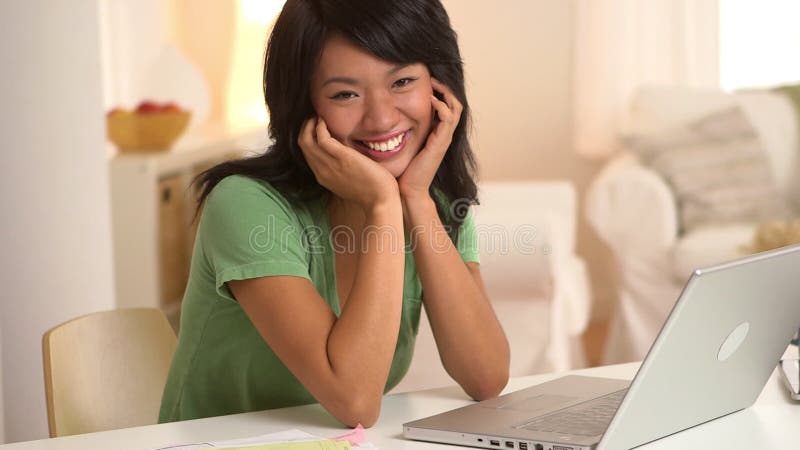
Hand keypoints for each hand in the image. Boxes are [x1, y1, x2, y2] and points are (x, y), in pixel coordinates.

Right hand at [299, 117, 398, 210]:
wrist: (380, 201)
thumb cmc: (371, 192)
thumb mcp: (349, 181)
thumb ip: (341, 169)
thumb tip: (343, 154)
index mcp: (323, 177)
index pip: (307, 154)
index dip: (307, 138)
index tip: (314, 127)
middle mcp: (322, 172)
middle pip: (303, 146)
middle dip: (305, 128)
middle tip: (313, 118)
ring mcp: (330, 165)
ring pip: (307, 141)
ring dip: (310, 125)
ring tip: (317, 117)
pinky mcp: (342, 158)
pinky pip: (322, 138)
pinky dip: (320, 127)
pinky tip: (324, 121)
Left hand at [397, 78, 462, 200]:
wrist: (408, 189)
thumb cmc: (403, 169)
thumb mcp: (403, 143)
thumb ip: (400, 130)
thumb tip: (385, 116)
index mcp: (437, 133)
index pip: (446, 105)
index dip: (440, 91)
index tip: (426, 80)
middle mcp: (444, 134)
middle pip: (455, 103)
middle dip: (445, 88)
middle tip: (432, 77)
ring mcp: (444, 138)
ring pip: (455, 107)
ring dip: (445, 93)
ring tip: (433, 83)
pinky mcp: (441, 143)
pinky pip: (448, 119)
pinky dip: (441, 106)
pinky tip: (430, 100)